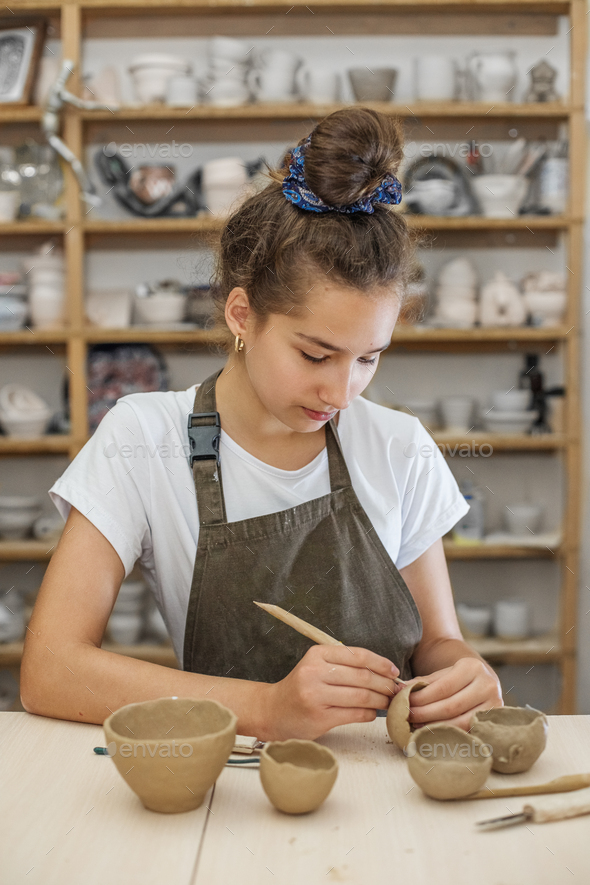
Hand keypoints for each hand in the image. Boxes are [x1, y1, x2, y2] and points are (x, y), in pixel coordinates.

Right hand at [261, 644, 401, 740]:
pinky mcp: (319, 717)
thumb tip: (384, 672)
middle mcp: (315, 672)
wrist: (273, 710)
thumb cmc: (301, 687)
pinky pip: (354, 714)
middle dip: (384, 684)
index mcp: (317, 655)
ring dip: (380, 700)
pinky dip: (369, 714)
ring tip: (387, 702)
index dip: (380, 663)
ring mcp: (316, 695)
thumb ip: (344, 665)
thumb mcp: (316, 666)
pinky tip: (372, 713)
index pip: (357, 656)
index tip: (393, 671)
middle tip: (395, 690)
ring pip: (360, 696)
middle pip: (362, 677)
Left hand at [406, 657, 502, 730]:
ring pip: (460, 722)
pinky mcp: (494, 721)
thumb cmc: (458, 677)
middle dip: (425, 713)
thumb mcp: (443, 673)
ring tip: (417, 725)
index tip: (405, 703)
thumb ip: (423, 682)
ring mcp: (494, 704)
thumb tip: (399, 689)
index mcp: (472, 667)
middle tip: (407, 717)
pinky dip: (449, 733)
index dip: (422, 698)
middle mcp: (488, 685)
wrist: (483, 679)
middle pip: (451, 706)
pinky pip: (468, 731)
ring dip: (435, 726)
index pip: (443, 687)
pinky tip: (434, 732)